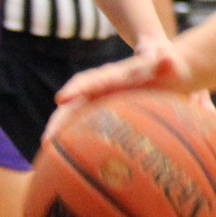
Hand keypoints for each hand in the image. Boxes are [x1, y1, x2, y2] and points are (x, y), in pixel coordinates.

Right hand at [49, 42, 194, 141]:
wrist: (162, 63)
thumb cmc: (165, 65)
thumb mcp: (166, 63)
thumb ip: (165, 64)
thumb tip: (169, 59)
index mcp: (115, 75)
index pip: (92, 80)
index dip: (78, 88)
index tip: (62, 98)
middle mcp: (101, 87)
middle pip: (75, 103)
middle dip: (60, 120)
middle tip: (46, 140)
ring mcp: (100, 100)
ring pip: (74, 116)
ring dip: (61, 132)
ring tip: (49, 151)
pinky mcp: (104, 112)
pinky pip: (83, 125)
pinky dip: (73, 138)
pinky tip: (66, 156)